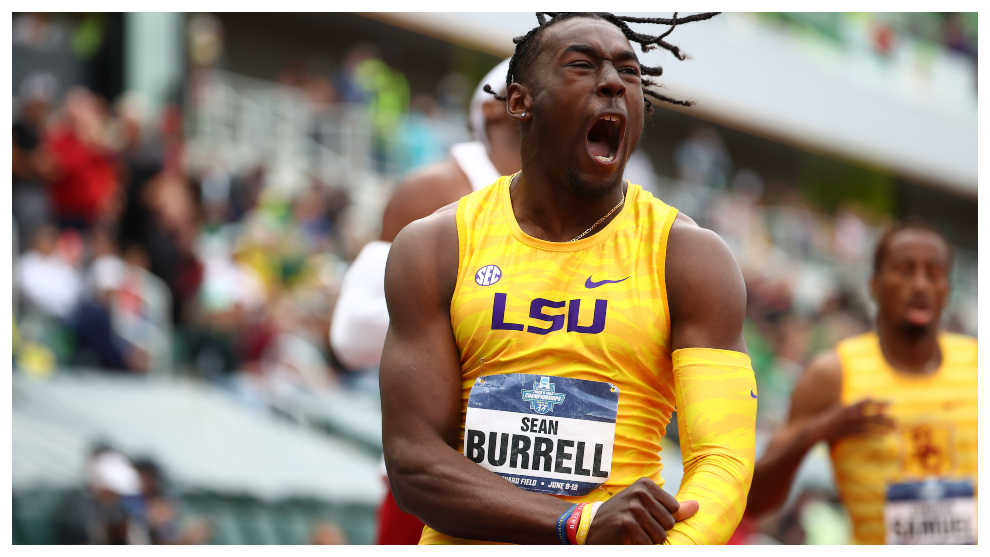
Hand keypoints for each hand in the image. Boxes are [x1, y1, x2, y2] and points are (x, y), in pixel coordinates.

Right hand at [584, 478, 698, 544]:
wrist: (591, 526)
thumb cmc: (623, 516)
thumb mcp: (646, 506)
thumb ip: (673, 508)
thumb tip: (697, 506)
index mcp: (646, 484)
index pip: (674, 509)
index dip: (662, 518)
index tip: (645, 515)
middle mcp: (640, 492)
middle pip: (669, 523)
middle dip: (656, 530)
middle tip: (637, 525)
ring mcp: (633, 508)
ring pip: (660, 535)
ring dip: (648, 539)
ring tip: (633, 531)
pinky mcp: (627, 524)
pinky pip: (648, 543)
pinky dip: (639, 545)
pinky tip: (626, 537)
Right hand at [810, 398, 894, 443]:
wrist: (818, 429)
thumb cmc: (828, 417)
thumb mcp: (840, 406)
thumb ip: (853, 403)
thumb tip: (868, 397)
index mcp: (850, 406)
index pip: (869, 402)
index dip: (881, 401)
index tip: (892, 401)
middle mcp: (853, 415)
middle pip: (875, 416)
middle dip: (887, 418)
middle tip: (897, 420)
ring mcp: (853, 425)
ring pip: (873, 426)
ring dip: (885, 427)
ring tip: (895, 428)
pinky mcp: (852, 433)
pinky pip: (867, 434)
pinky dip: (876, 436)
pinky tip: (884, 437)